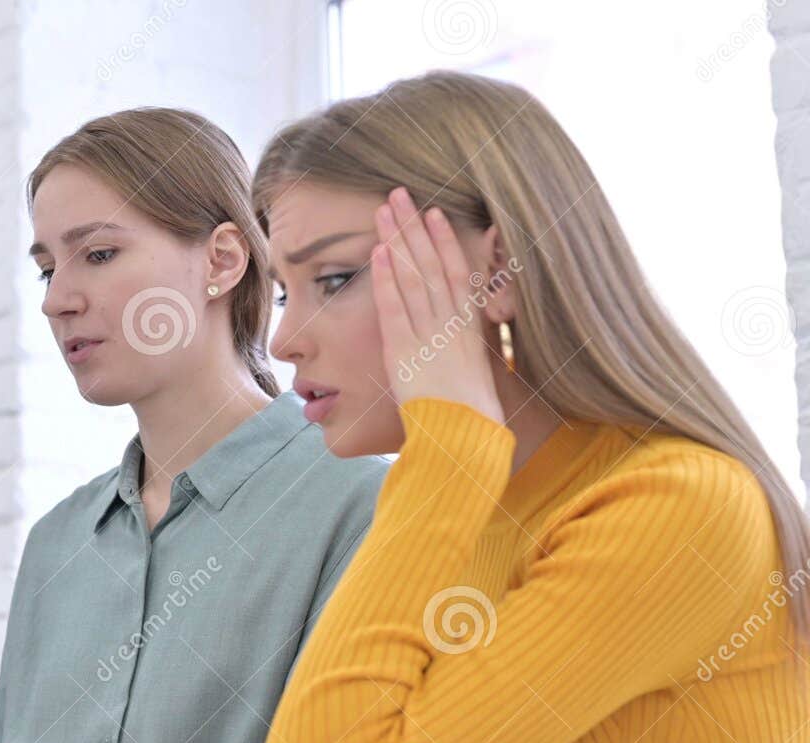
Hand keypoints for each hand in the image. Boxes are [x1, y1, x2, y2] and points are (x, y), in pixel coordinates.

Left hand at [371, 187, 504, 423]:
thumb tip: (458, 330)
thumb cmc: (472, 413)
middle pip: (433, 263)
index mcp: (469, 325)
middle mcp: (450, 322)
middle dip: (415, 227)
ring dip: (398, 240)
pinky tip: (379, 252)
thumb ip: (465, 343)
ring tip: (385, 209)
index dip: (445, 240)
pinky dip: (388, 279)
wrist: (467, 436)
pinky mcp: (406, 350)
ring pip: (414, 276)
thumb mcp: (475, 369)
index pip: (459, 270)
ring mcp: (429, 334)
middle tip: (399, 194)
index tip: (433, 212)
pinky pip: (396, 307)